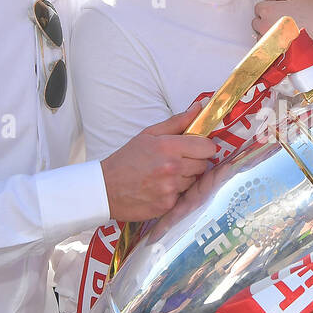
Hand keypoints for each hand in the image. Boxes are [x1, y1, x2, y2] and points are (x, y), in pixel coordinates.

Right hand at [102, 101, 214, 221]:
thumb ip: (177, 122)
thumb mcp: (148, 135)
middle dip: (194, 162)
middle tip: (178, 162)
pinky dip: (176, 193)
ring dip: (185, 178)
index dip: (204, 147)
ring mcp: (171, 188)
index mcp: (169, 147)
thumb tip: (199, 108)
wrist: (105, 188)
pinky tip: (161, 188)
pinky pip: (183, 196)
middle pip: (204, 165)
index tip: (197, 148)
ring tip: (166, 176)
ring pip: (194, 181)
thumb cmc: (126, 160)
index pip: (207, 147)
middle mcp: (172, 168)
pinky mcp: (168, 205)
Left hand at [252, 0, 312, 45]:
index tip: (282, 11)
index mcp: (268, 10)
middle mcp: (264, 26)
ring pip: (262, 36)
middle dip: (267, 21)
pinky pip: (268, 50)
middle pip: (257, 22)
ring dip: (270, 34)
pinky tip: (288, 43)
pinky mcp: (275, 54)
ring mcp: (269, 42)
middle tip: (285, 22)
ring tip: (288, 34)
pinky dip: (275, 47)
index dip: (270, 8)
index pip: (259, 8)